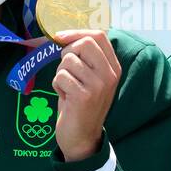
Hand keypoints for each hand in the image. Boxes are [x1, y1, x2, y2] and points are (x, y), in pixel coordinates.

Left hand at [51, 29, 120, 161]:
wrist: (82, 137)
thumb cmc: (81, 104)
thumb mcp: (90, 78)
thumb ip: (85, 58)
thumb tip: (63, 34)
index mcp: (114, 68)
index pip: (99, 36)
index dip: (77, 32)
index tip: (60, 37)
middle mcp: (110, 75)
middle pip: (84, 43)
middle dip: (67, 53)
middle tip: (67, 70)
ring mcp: (98, 85)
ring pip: (68, 61)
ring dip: (61, 73)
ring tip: (68, 88)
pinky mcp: (83, 96)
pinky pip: (60, 77)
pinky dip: (57, 86)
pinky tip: (65, 97)